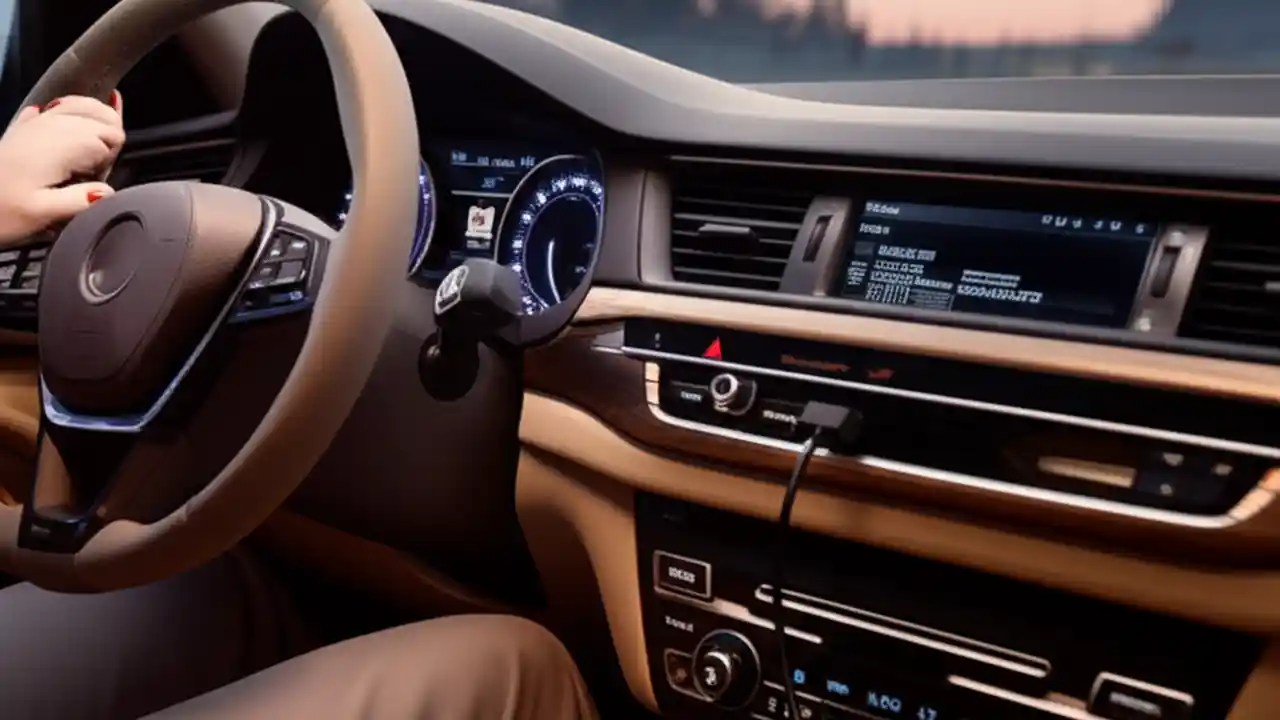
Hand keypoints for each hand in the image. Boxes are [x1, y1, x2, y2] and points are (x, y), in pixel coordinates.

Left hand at [0, 93, 124, 245]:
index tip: (96, 179)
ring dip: (95, 121)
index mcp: (60, 144)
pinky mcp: (25, 131)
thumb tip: (109, 193)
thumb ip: (81, 203)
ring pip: (81, 106)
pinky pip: (56, 109)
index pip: (112, 136)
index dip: (112, 158)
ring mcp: (36, 125)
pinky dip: (68, 110)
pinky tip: (65, 113)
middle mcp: (50, 126)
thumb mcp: (42, 214)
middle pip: (101, 116)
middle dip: (109, 139)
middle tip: (94, 170)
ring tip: (95, 144)